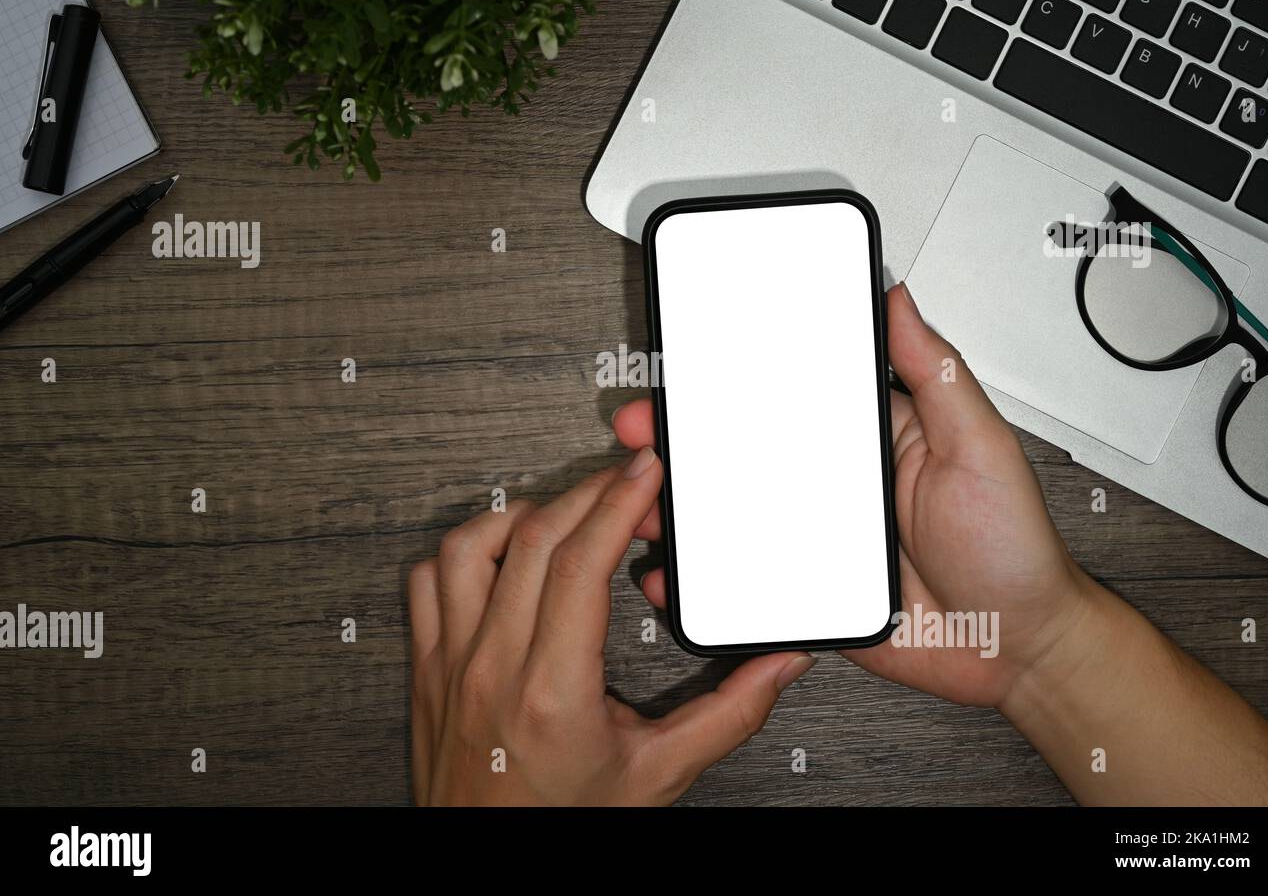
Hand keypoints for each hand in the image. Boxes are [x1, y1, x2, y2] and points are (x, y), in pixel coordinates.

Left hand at [409, 450, 814, 804]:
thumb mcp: (659, 773)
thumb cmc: (564, 824)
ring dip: (524, 513)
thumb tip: (777, 666)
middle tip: (627, 481)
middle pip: (536, 538)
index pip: (582, 563)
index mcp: (553, 690)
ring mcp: (452, 663)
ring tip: (566, 513)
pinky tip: (502, 554)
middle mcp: (493, 666)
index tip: (645, 472)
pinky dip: (465, 551)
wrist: (486, 866)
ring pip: (470, 546)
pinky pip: (427, 582)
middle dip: (590, 491)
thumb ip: (727, 714)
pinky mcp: (429, 668)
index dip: (618, 502)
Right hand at [615, 283, 1094, 709]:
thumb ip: (936, 376)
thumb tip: (902, 301)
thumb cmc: (1014, 548)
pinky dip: (705, 574)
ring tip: (645, 497)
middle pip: (748, 450)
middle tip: (645, 428)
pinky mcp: (809, 588)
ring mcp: (818, 537)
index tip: (695, 361)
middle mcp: (838, 480)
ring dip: (685, 502)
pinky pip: (746, 577)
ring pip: (736, 511)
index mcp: (873, 434)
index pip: (795, 392)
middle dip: (688, 437)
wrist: (1019, 651)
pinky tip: (676, 569)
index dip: (741, 375)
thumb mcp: (981, 447)